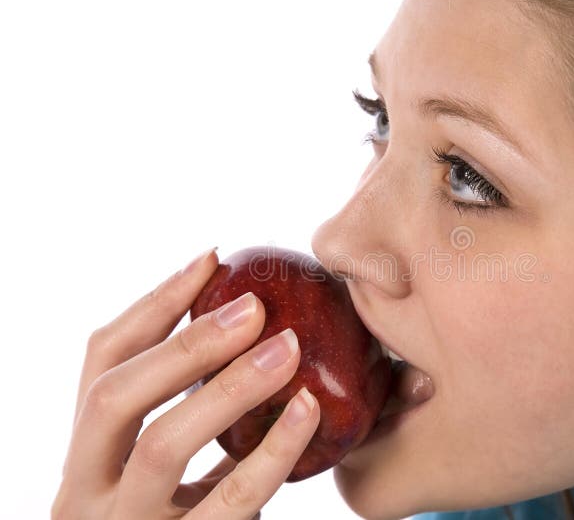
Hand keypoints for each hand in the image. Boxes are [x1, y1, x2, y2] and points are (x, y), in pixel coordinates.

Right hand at [52, 249, 320, 519]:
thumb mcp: (169, 472)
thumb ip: (187, 414)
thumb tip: (256, 323)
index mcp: (87, 455)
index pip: (99, 362)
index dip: (153, 305)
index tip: (211, 259)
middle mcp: (84, 493)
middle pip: (114, 397)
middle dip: (184, 343)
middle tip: (254, 307)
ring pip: (162, 446)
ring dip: (227, 388)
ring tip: (286, 349)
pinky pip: (228, 501)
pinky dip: (271, 451)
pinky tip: (307, 411)